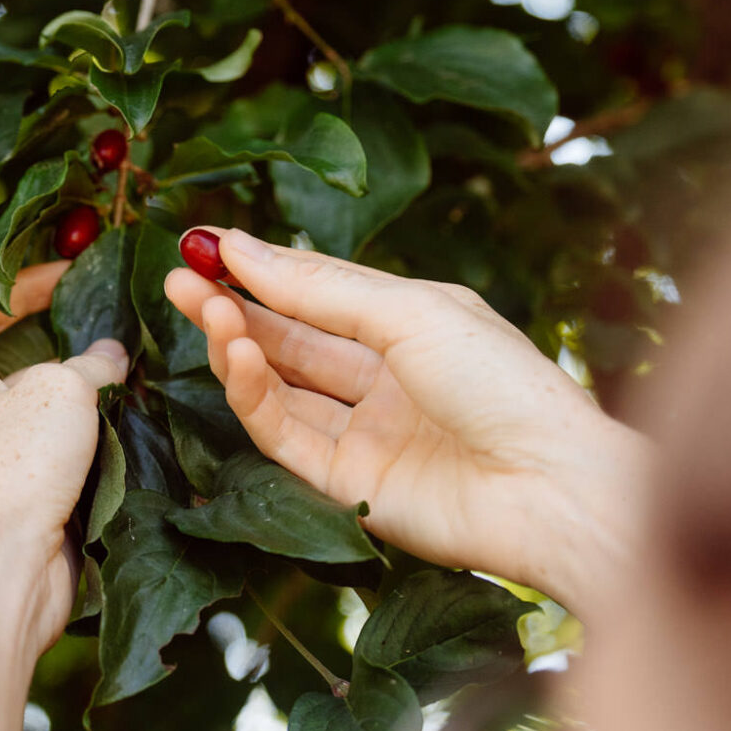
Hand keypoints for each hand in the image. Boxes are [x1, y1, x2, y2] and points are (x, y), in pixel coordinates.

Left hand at [0, 263, 126, 656]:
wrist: (1, 565)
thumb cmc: (15, 462)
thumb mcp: (61, 391)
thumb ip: (89, 365)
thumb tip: (110, 355)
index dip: (18, 282)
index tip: (67, 273)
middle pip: (7, 361)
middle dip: (59, 345)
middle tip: (107, 330)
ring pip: (36, 413)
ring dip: (80, 399)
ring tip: (130, 381)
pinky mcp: (13, 500)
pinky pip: (52, 458)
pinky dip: (86, 444)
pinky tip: (126, 433)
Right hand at [165, 232, 645, 613]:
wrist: (552, 487)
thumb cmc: (504, 384)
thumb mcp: (412, 312)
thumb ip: (321, 287)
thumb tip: (240, 245)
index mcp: (413, 327)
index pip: (319, 293)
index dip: (263, 268)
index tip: (204, 242)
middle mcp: (384, 379)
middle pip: (290, 339)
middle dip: (233, 304)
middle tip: (178, 276)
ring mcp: (365, 434)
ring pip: (279, 386)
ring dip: (236, 345)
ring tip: (201, 306)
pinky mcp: (348, 487)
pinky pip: (284, 435)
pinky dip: (253, 395)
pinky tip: (235, 355)